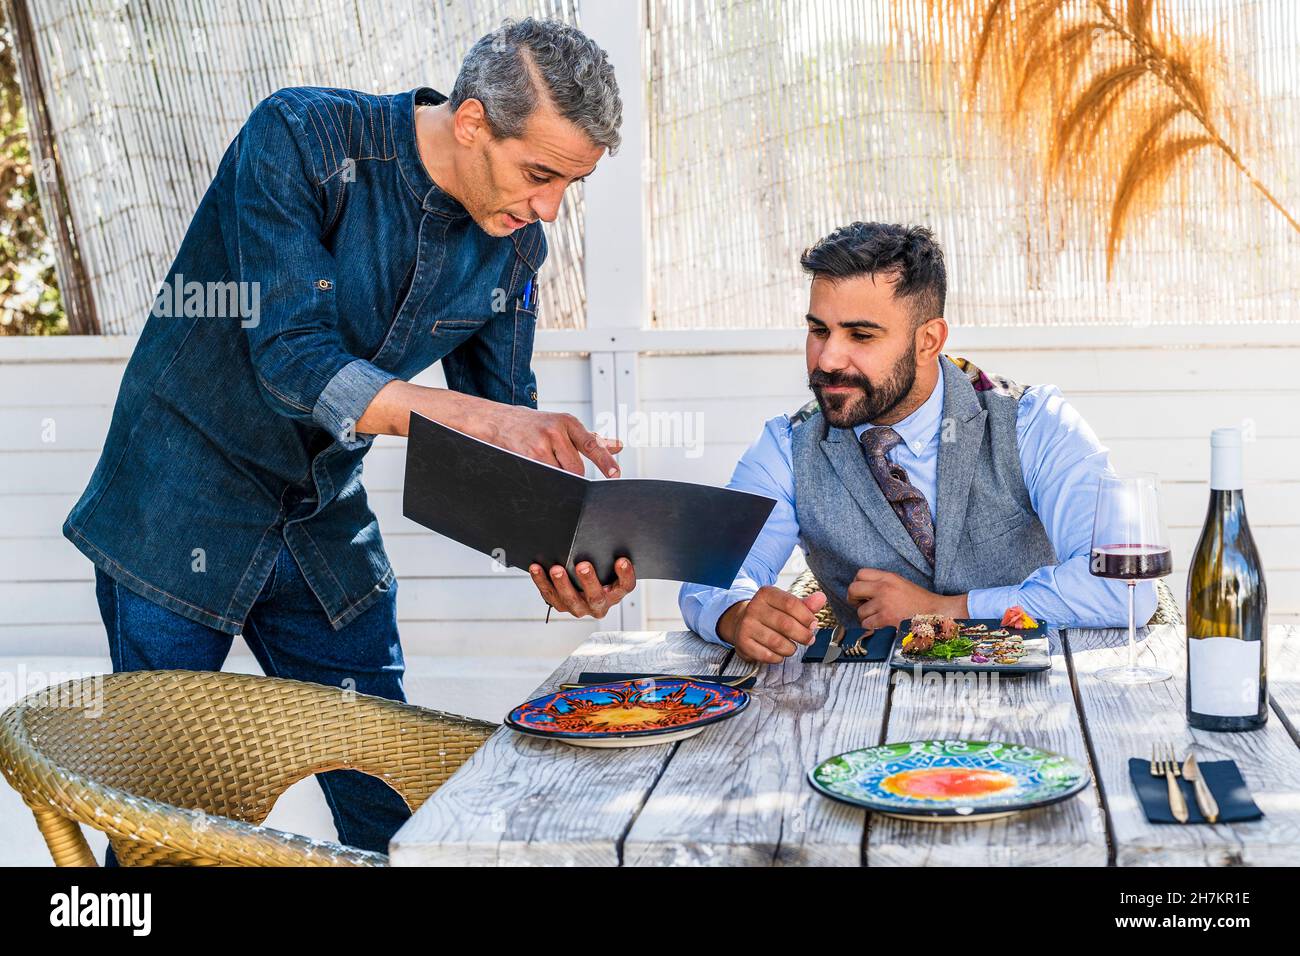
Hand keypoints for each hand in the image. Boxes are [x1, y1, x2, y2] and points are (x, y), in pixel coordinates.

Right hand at [359, 382, 620, 476]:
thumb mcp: (559, 426)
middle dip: (573, 481)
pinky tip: (538, 491)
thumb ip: (588, 438)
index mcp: (567, 422)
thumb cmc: (526, 425)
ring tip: (549, 485)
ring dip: (557, 486)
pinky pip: (540, 481)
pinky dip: (542, 488)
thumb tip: (617, 446)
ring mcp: (538, 444)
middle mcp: (554, 431)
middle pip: (576, 470)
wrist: (487, 420)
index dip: (605, 461)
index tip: (615, 475)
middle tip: (566, 485)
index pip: (592, 444)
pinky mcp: (522, 458)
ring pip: (560, 478)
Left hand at [529, 558, 636, 619]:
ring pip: (570, 599)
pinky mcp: (561, 605)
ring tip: (556, 569)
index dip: (625, 575)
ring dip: (562, 584)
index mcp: (616, 593)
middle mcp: (599, 604)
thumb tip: (602, 525)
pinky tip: (537, 568)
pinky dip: (542, 581)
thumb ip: (608, 552)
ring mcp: (579, 607)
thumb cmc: (599, 570)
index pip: (625, 586)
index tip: (622, 560)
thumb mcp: (607, 564)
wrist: (582, 586)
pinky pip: (550, 595)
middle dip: (588, 581)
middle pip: (596, 597)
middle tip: (582, 566)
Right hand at [717, 586, 826, 663]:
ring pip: (777, 642)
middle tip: (809, 639)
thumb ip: (805, 604)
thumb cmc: (771, 614)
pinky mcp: (743, 642)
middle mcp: (754, 607)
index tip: (813, 624)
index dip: (806, 616)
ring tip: (792, 647)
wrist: (741, 623)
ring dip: (791, 648)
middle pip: (786, 624)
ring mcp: (746, 625)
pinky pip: (767, 655)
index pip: (791, 603)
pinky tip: (779, 653)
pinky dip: (778, 657)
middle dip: (803, 635)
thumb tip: (821, 598)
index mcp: (766, 593)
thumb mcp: (786, 605)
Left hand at [846, 569, 966, 629]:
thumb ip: (883, 584)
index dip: (857, 583)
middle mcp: (884, 588)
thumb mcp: (902, 584)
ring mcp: (883, 604)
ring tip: (880, 618)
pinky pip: (866, 624)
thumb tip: (863, 591)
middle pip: (853, 589)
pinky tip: (883, 626)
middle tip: (859, 604)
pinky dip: (872, 627)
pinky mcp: (885, 620)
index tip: (861, 592)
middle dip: (853, 599)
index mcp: (889, 577)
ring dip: (866, 617)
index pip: (860, 573)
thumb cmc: (920, 602)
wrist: (937, 615)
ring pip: (860, 611)